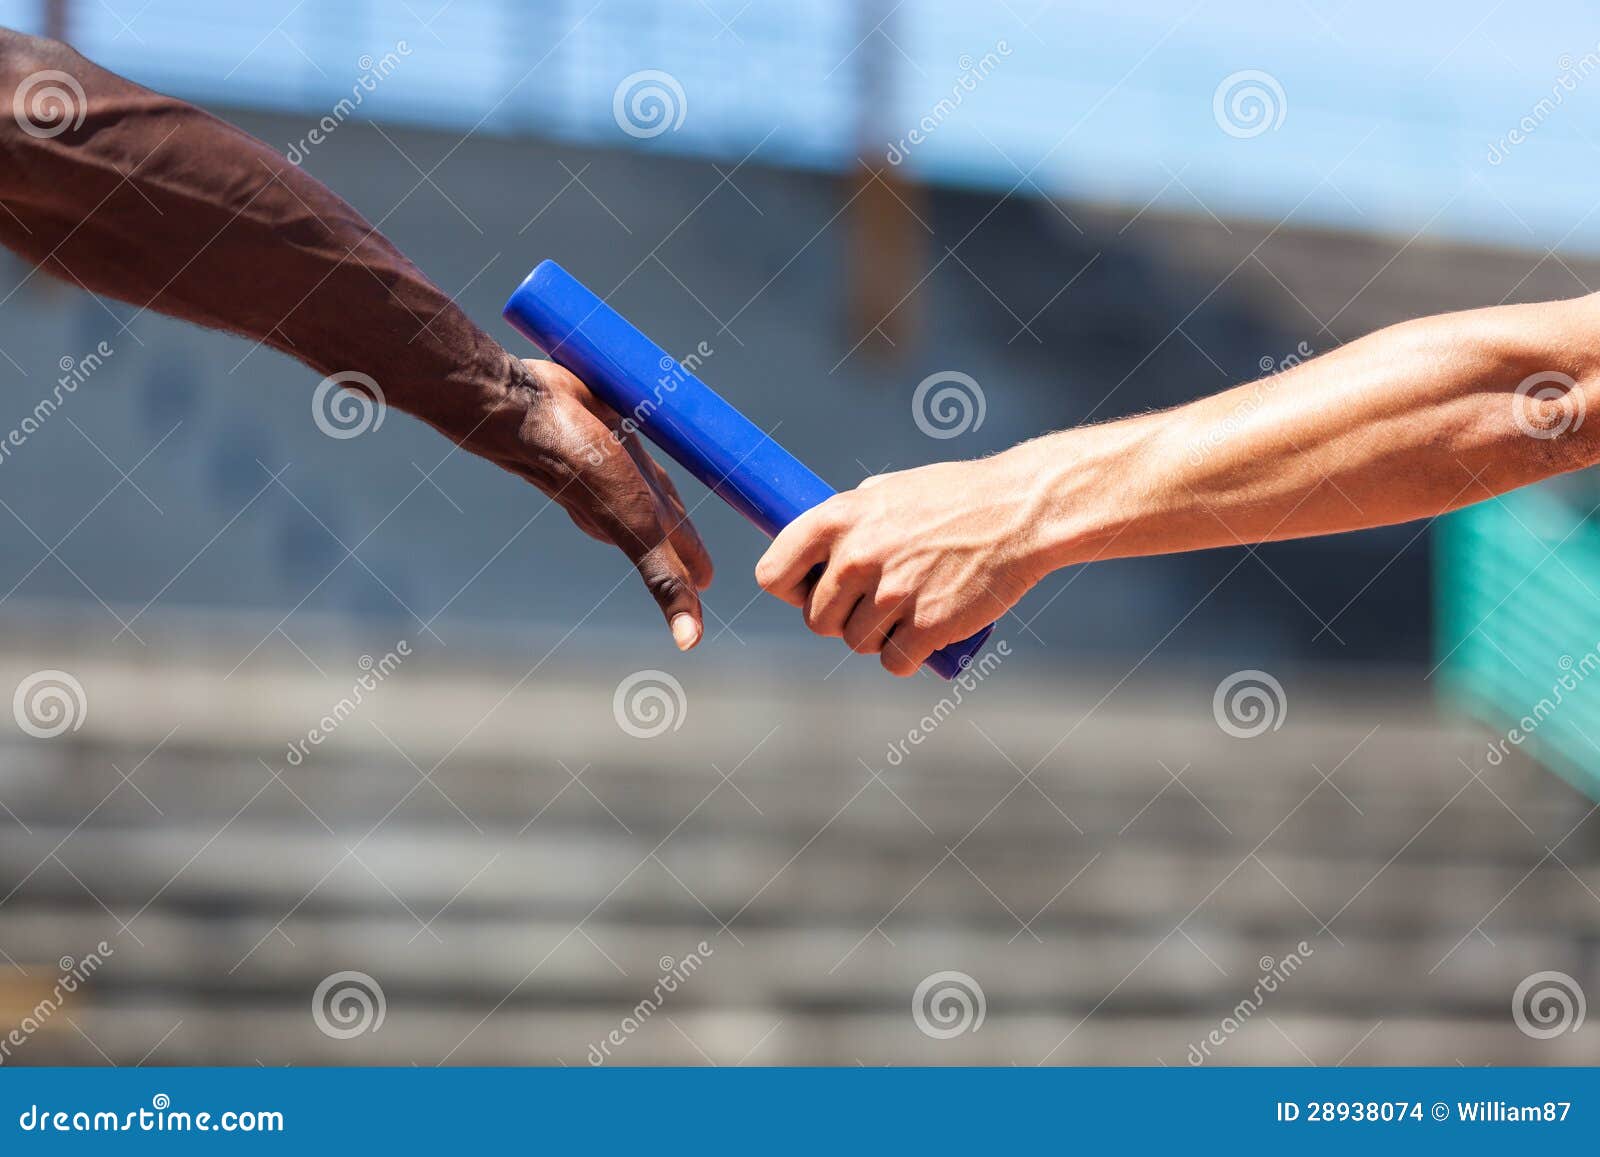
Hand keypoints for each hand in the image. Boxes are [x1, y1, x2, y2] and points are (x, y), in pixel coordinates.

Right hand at [456, 358, 713, 649]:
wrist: (528, 410)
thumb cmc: (581, 470)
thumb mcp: (637, 529)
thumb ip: (665, 580)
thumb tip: (691, 643)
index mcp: (638, 523)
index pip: (675, 550)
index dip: (694, 561)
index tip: (708, 581)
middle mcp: (625, 495)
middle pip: (666, 516)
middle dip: (682, 536)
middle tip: (697, 552)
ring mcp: (612, 460)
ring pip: (649, 479)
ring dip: (662, 492)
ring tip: (671, 503)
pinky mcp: (604, 422)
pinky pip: (634, 437)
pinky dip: (643, 443)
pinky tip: (635, 437)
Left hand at [755, 453, 1040, 674]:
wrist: (1022, 511)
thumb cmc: (958, 497)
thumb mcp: (891, 490)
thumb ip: (852, 518)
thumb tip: (820, 547)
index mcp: (839, 518)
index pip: (773, 574)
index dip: (790, 590)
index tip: (810, 590)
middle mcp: (857, 557)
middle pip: (817, 620)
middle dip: (840, 619)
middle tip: (872, 605)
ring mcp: (892, 594)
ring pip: (856, 644)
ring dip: (875, 639)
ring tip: (905, 614)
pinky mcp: (927, 626)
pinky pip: (894, 663)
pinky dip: (907, 657)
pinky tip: (923, 637)